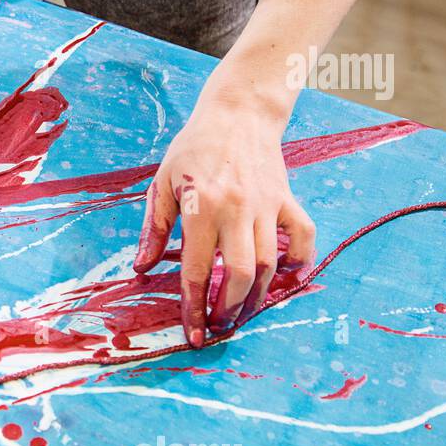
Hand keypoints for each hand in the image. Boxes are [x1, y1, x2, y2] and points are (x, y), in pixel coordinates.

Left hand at [133, 68, 315, 347]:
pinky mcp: (286, 199)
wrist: (238, 111)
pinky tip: (285, 277)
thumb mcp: (163, 182)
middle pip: (239, 274)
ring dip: (257, 296)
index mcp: (201, 207)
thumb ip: (154, 228)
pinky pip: (303, 237)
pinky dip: (299, 261)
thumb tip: (142, 269)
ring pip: (270, 263)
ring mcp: (266, 205)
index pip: (195, 269)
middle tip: (219, 327)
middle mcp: (236, 209)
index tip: (192, 334)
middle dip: (229, 309)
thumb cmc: (194, 148)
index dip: (193, 307)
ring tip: (242, 312)